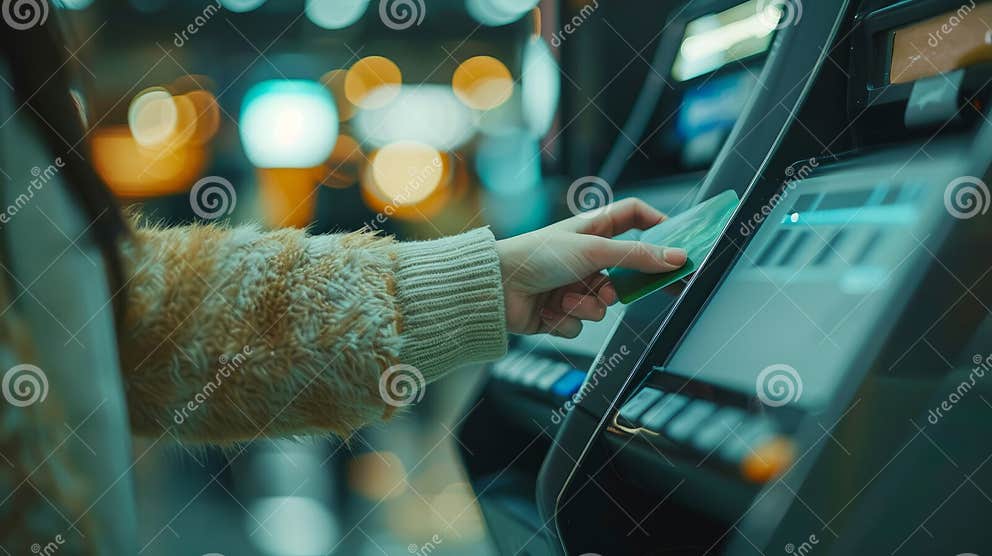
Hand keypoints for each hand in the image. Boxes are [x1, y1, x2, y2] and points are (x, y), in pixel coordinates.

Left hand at [496, 198, 686, 337]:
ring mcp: (574, 284)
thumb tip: (677, 257)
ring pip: (603, 304)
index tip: (678, 242)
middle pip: (625, 272)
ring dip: (586, 305)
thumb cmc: (535, 256)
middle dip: (617, 287)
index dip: (657, 225)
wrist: (496, 288)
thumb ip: (638, 256)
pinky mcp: (562, 311)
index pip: (634, 217)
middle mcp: (586, 256)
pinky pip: (582, 322)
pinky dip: (568, 319)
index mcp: (593, 230)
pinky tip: (550, 310)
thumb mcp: (594, 251)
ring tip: (566, 298)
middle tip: (610, 290)